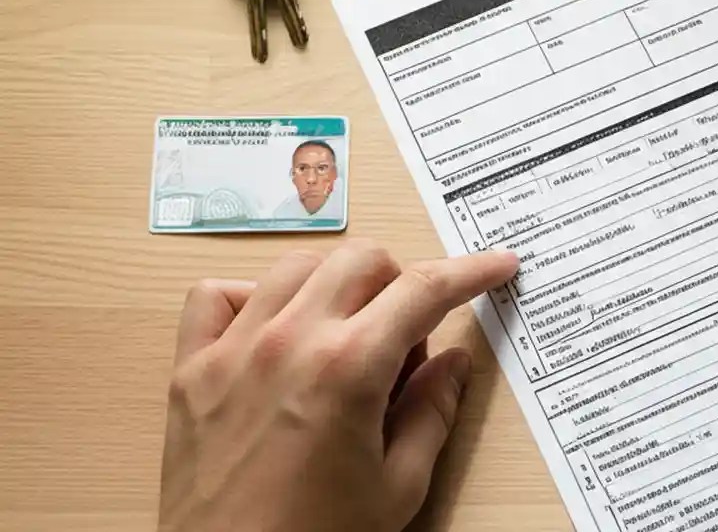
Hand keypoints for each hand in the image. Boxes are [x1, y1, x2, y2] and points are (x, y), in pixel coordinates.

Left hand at [158, 241, 517, 531]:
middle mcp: (289, 341)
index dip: (471, 272)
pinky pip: (215, 295)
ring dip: (336, 284)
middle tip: (409, 337)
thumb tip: (453, 362)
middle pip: (362, 259)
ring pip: (296, 265)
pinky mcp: (191, 369)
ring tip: (348, 338)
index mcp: (349, 368)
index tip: (497, 265)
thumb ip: (432, 412)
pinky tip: (275, 332)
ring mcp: (233, 350)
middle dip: (401, 281)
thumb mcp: (398, 487)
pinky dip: (252, 298)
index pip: (425, 289)